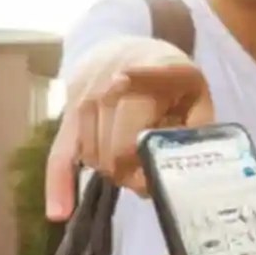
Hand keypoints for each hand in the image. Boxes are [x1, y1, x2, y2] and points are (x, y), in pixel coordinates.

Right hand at [45, 44, 213, 219]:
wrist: (124, 42)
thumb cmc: (167, 76)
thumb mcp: (196, 91)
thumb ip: (197, 126)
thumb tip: (185, 166)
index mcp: (148, 79)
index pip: (136, 139)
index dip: (145, 169)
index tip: (157, 181)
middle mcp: (109, 86)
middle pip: (112, 153)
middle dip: (130, 174)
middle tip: (148, 177)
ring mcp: (84, 98)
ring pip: (91, 157)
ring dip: (110, 171)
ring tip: (130, 166)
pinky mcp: (67, 112)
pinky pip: (58, 153)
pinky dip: (58, 184)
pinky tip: (59, 212)